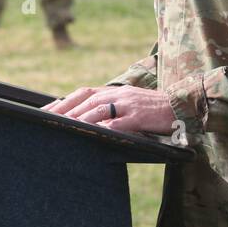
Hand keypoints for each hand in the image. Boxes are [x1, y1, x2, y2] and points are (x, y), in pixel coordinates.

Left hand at [41, 85, 175, 134]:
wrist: (181, 106)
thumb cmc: (153, 110)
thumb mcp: (129, 105)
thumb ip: (110, 111)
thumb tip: (87, 121)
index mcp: (114, 91)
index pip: (82, 94)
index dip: (62, 102)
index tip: (45, 112)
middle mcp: (118, 94)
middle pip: (85, 99)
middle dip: (63, 110)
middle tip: (46, 121)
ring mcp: (128, 104)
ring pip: (98, 109)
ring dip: (79, 118)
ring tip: (62, 127)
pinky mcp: (139, 116)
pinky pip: (118, 122)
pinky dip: (104, 128)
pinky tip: (92, 135)